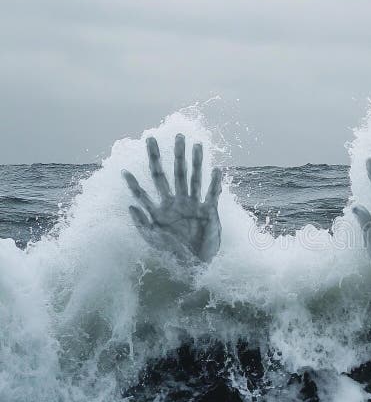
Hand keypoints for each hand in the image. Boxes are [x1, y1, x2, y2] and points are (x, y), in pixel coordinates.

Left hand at [122, 134, 221, 262]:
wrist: (196, 265)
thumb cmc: (174, 253)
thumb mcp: (153, 239)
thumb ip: (142, 223)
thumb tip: (130, 205)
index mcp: (161, 209)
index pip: (146, 191)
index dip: (134, 183)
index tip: (123, 170)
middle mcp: (177, 202)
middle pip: (172, 173)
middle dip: (171, 155)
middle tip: (168, 136)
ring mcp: (193, 205)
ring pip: (193, 178)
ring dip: (194, 161)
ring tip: (194, 143)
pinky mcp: (209, 212)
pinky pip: (212, 195)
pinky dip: (214, 183)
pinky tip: (216, 169)